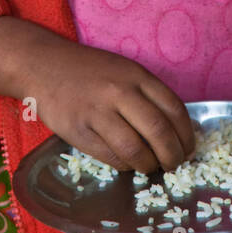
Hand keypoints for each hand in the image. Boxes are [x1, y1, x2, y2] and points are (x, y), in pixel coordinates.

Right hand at [0, 16, 196, 173]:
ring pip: (135, 150)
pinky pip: (110, 157)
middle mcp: (120, 92)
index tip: (188, 148)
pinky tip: (127, 163)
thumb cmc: (89, 71)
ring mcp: (98, 112)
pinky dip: (125, 165)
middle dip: (172, 155)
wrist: (43, 65)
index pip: (174, 109)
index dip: (186, 135)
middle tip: (174, 164)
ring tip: (150, 167)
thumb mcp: (123, 70)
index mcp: (136, 75)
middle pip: (159, 132)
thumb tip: (174, 131)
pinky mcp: (78, 131)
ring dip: (148, 165)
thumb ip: (147, 94)